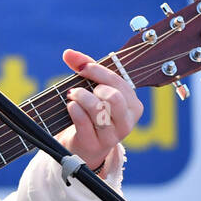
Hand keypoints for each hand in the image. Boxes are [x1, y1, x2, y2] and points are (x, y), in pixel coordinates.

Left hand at [58, 48, 143, 171]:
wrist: (84, 147)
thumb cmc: (92, 113)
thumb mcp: (93, 89)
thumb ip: (85, 67)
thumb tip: (68, 53)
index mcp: (133, 105)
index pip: (118, 82)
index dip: (98, 72)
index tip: (83, 68)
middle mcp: (127, 121)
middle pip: (113, 97)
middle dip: (93, 87)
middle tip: (78, 88)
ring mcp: (112, 136)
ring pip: (99, 111)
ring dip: (81, 98)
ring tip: (72, 96)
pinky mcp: (95, 145)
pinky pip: (85, 123)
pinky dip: (74, 110)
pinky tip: (70, 106)